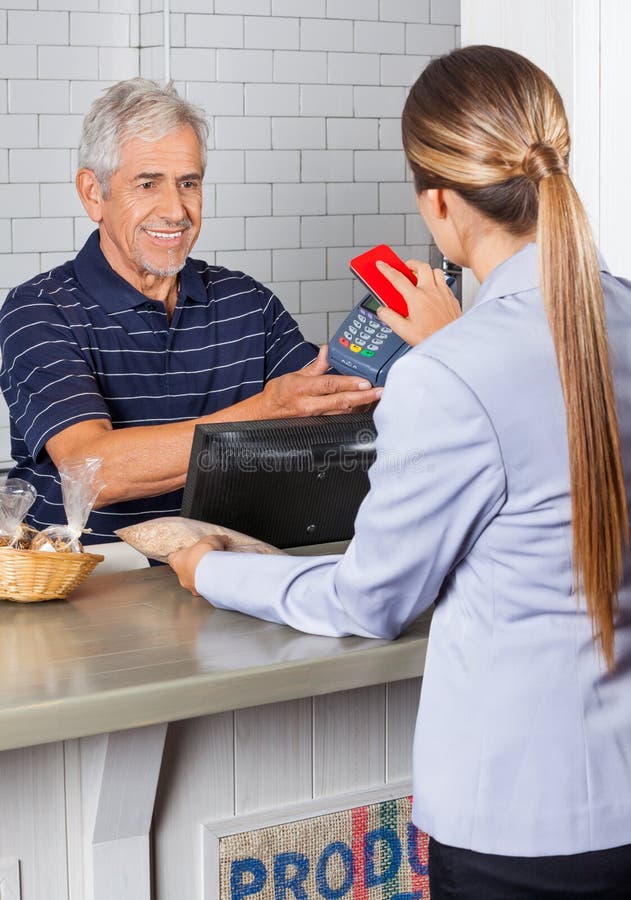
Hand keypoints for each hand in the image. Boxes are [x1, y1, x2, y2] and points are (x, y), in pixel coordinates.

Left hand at [168, 534, 228, 594]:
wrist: (213, 570)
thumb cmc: (204, 554)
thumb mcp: (211, 540)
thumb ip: (217, 540)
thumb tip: (224, 539)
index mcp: (177, 560)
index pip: (173, 557)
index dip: (181, 555)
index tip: (189, 552)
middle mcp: (181, 575)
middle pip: (185, 571)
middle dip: (196, 567)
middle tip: (207, 562)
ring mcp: (191, 586)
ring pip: (195, 582)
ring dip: (203, 577)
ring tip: (216, 571)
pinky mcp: (201, 594)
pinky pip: (205, 590)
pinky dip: (211, 586)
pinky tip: (219, 581)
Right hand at [260, 345, 382, 416]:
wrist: (265, 414)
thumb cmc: (279, 394)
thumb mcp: (294, 375)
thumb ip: (315, 365)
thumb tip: (327, 350)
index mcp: (302, 388)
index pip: (329, 385)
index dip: (349, 383)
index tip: (365, 381)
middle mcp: (309, 405)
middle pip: (341, 401)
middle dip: (363, 397)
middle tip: (380, 392)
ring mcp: (315, 417)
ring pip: (343, 412)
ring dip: (362, 405)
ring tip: (378, 398)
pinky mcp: (319, 425)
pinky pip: (340, 418)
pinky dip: (354, 413)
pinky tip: (365, 407)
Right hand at [375, 259, 460, 345]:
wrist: (452, 343)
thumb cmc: (431, 337)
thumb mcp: (403, 331)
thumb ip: (390, 318)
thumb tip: (382, 310)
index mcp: (417, 298)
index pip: (398, 278)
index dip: (387, 269)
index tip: (381, 264)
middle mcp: (431, 292)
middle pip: (421, 266)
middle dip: (411, 264)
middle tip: (404, 267)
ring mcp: (443, 293)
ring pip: (436, 271)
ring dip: (426, 271)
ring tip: (419, 276)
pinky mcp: (452, 299)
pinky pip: (445, 282)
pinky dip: (437, 281)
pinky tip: (433, 289)